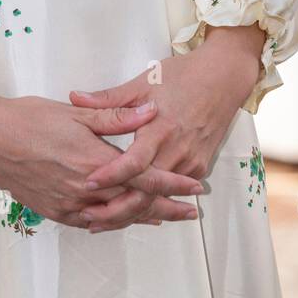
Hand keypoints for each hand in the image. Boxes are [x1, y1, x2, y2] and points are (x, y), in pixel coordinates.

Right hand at [0, 77, 203, 229]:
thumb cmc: (29, 119)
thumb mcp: (76, 111)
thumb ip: (116, 116)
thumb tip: (151, 110)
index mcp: (96, 162)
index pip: (146, 177)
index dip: (173, 184)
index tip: (195, 189)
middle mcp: (86, 189)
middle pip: (136, 204)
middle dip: (166, 208)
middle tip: (189, 212)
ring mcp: (69, 204)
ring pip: (115, 217)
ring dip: (142, 218)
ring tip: (163, 218)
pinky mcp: (54, 210)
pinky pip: (91, 222)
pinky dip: (111, 221)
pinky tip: (119, 220)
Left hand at [67, 38, 261, 232]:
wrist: (223, 78)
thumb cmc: (182, 76)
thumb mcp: (143, 83)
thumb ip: (109, 99)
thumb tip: (74, 97)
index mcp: (160, 128)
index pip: (134, 162)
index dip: (111, 175)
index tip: (88, 183)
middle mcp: (177, 150)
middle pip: (146, 192)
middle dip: (118, 210)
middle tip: (89, 219)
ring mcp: (190, 161)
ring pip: (159, 196)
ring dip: (133, 211)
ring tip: (103, 221)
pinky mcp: (199, 166)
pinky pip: (174, 191)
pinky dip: (153, 203)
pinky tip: (132, 211)